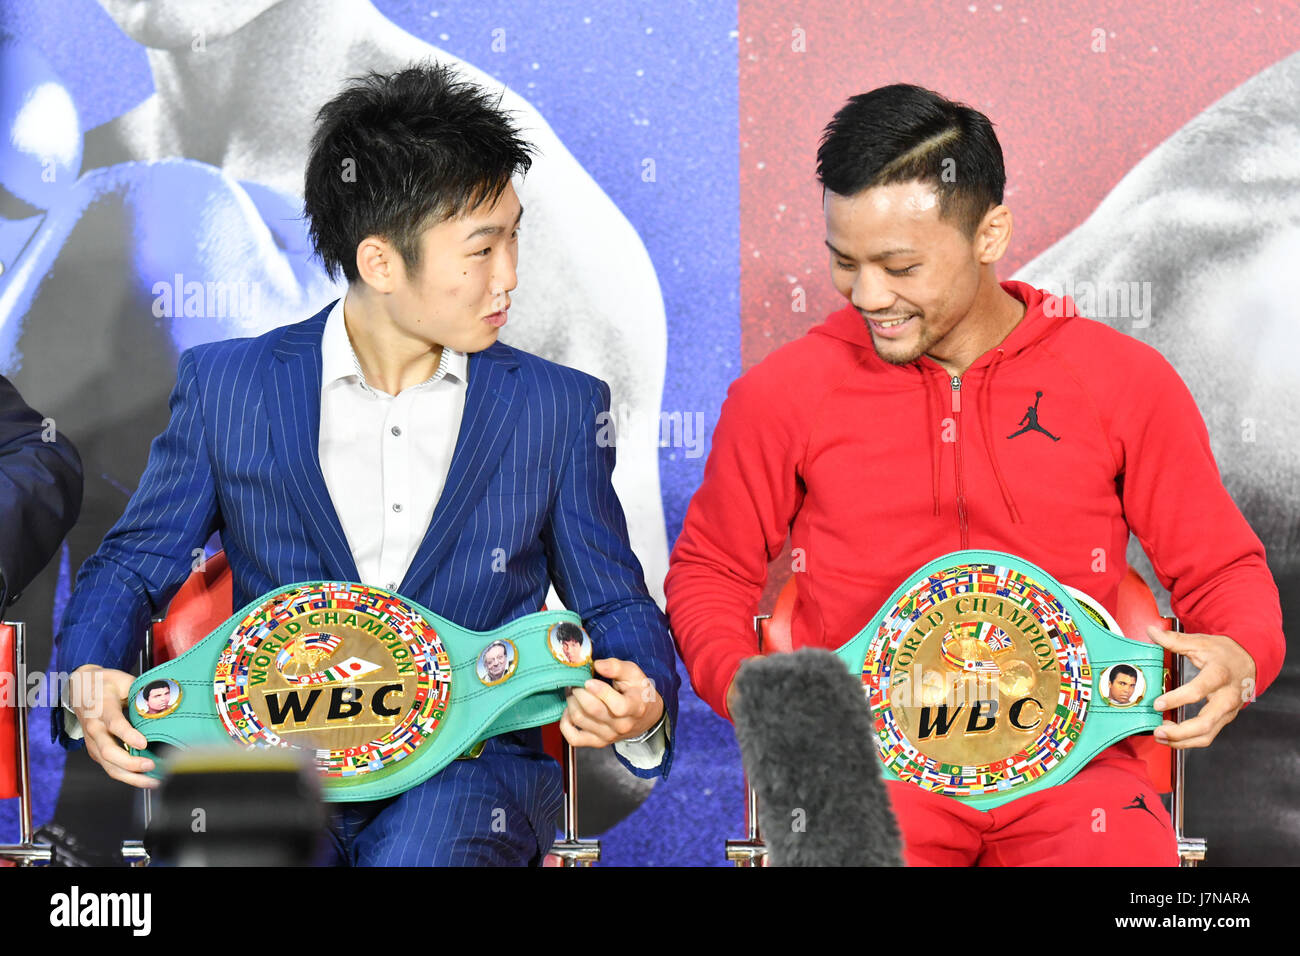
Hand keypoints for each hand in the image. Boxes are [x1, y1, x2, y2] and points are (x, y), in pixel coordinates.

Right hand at [68, 664, 158, 787]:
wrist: (79, 687)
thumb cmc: (105, 684)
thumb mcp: (123, 680)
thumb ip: (142, 690)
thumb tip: (165, 699)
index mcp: (102, 708)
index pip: (114, 724)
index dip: (128, 735)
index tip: (143, 743)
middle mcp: (94, 728)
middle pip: (108, 751)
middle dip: (130, 763)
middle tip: (151, 765)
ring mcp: (93, 742)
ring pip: (108, 765)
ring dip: (130, 776)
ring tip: (153, 781)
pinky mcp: (96, 751)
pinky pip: (110, 767)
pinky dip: (127, 776)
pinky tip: (145, 779)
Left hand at [559, 657, 663, 747]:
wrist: (646, 718)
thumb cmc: (639, 692)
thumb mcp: (634, 675)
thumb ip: (617, 667)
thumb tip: (597, 665)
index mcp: (635, 708)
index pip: (618, 706)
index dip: (600, 692)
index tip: (589, 680)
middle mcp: (621, 725)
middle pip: (593, 710)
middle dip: (579, 692)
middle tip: (576, 680)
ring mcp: (608, 736)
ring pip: (580, 720)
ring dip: (571, 702)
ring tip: (573, 691)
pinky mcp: (597, 742)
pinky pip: (574, 738)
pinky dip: (565, 724)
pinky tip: (569, 710)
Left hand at [1147, 626, 1257, 749]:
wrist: (1250, 662)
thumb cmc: (1224, 653)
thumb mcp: (1201, 642)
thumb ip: (1175, 640)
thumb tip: (1152, 631)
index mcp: (1220, 675)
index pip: (1199, 690)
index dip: (1177, 699)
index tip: (1157, 704)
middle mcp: (1227, 697)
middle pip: (1206, 723)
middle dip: (1180, 732)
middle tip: (1158, 731)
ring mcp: (1228, 711)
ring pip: (1207, 735)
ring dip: (1182, 741)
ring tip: (1159, 736)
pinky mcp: (1224, 719)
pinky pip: (1207, 736)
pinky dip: (1188, 740)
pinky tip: (1171, 736)